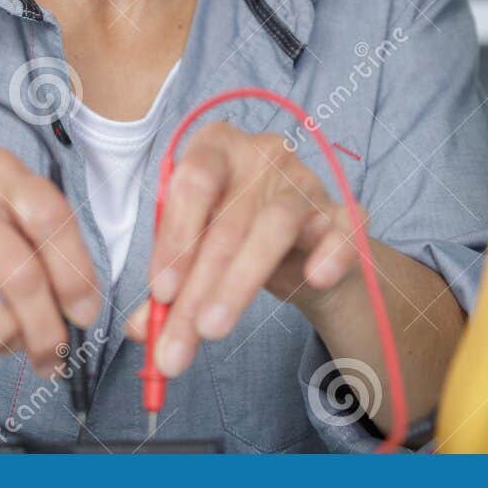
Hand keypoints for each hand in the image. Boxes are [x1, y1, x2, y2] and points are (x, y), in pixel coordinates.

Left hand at [124, 120, 363, 376]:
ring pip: (276, 225)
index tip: (162, 292)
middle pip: (228, 218)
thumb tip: (142, 332)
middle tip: (178, 340)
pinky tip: (315, 278)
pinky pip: (343, 231)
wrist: (305, 251)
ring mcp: (307, 182)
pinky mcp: (345, 215)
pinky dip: (331, 252)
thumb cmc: (237, 238)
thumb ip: (168, 291)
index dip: (175, 237)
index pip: (192, 181)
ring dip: (241, 281)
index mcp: (216, 147)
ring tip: (213, 328)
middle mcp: (262, 154)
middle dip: (199, 285)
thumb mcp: (196, 255)